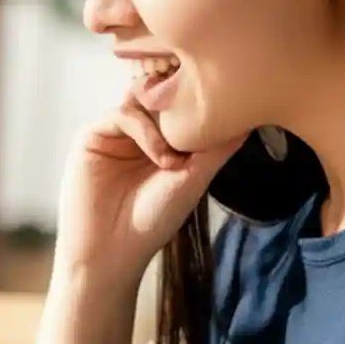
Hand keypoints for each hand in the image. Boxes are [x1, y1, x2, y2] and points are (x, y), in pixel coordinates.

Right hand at [53, 92, 244, 280]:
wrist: (111, 250)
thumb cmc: (153, 221)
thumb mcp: (195, 179)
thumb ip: (218, 147)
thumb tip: (251, 118)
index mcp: (162, 139)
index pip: (181, 103)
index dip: (200, 98)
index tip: (225, 101)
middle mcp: (138, 131)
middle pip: (160, 93)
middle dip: (181, 99)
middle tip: (202, 110)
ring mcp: (115, 132)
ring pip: (142, 99)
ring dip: (166, 120)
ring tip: (178, 157)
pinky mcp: (93, 137)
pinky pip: (122, 115)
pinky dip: (145, 131)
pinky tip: (162, 159)